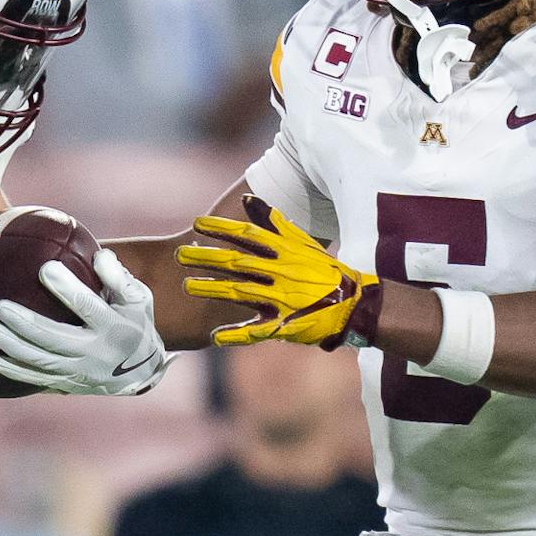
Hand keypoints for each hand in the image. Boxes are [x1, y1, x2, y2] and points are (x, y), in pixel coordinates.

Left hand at [0, 248, 169, 395]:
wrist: (140, 373)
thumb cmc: (135, 324)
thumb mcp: (138, 299)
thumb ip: (118, 278)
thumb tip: (99, 254)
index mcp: (113, 328)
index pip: (88, 307)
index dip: (68, 289)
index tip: (45, 269)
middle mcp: (94, 353)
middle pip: (55, 339)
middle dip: (25, 324)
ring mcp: (77, 372)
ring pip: (39, 361)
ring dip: (11, 346)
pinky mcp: (64, 383)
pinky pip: (31, 378)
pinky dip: (6, 370)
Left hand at [178, 197, 377, 347]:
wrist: (354, 304)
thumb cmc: (324, 271)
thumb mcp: (302, 242)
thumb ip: (274, 222)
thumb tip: (247, 199)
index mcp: (285, 252)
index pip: (248, 235)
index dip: (220, 228)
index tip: (196, 223)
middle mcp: (281, 273)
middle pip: (237, 263)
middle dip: (207, 258)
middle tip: (180, 254)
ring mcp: (282, 300)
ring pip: (241, 293)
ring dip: (213, 289)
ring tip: (187, 286)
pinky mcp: (284, 325)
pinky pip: (256, 331)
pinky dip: (236, 335)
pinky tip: (214, 336)